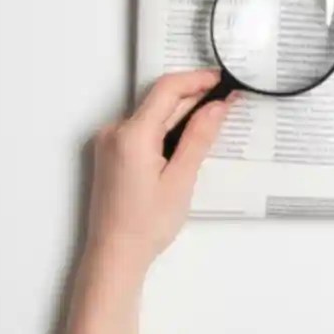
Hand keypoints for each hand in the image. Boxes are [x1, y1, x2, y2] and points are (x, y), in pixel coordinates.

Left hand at [84, 69, 232, 276]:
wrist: (114, 255)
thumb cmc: (146, 225)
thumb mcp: (181, 179)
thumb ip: (198, 137)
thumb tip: (216, 106)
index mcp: (131, 135)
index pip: (167, 90)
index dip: (196, 79)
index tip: (220, 80)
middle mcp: (114, 131)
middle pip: (159, 101)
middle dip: (192, 97)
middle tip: (225, 102)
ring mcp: (108, 142)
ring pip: (150, 114)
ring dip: (179, 113)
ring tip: (210, 121)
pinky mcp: (109, 152)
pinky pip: (140, 128)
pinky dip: (164, 128)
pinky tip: (184, 140)